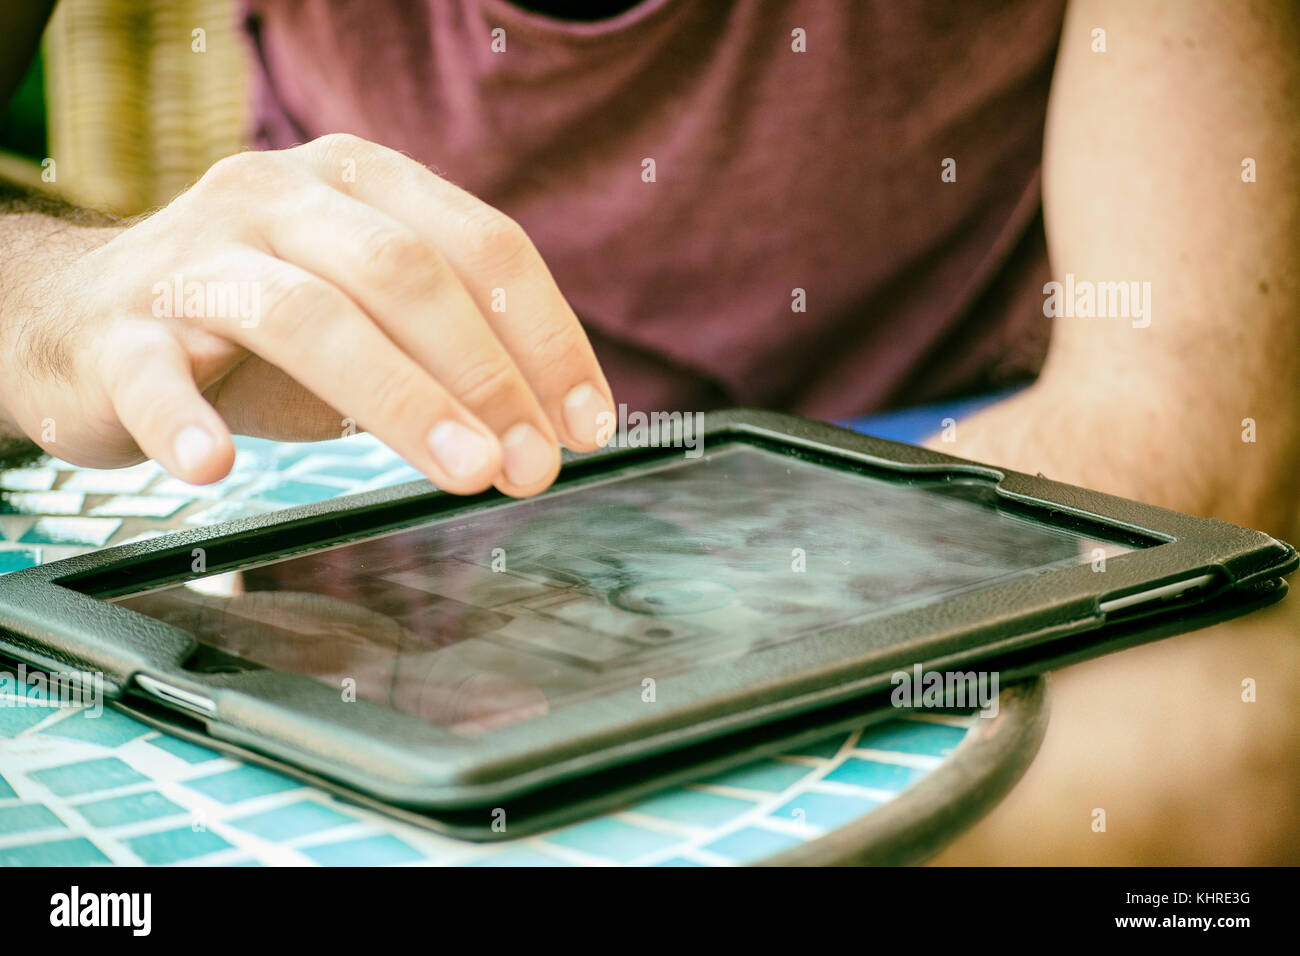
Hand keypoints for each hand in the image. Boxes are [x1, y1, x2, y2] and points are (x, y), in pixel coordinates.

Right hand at [0, 134, 614, 496]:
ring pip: (309, 317)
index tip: (589, 425)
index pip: (481, 246)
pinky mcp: (117, 329)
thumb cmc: (257, 330)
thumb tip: (553, 429)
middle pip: (406, 274)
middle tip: (534, 465)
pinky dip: (185, 420)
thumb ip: (447, 351)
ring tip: (465, 473)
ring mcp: (194, 257)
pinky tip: (216, 465)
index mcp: (359, 181)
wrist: (86, 322)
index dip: (549, 337)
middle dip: (489, 375)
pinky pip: (154, 373)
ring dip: (401, 401)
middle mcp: (278, 197)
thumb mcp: (369, 319)